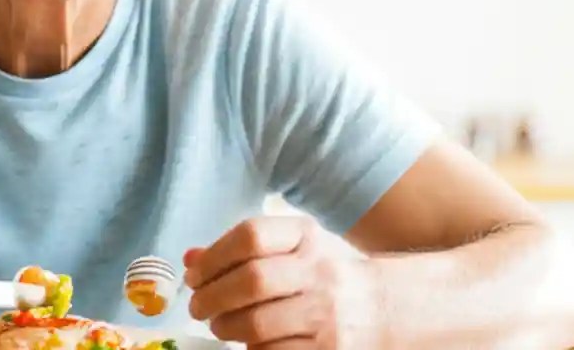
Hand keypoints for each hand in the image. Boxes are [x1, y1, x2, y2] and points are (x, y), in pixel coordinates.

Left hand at [184, 216, 382, 349]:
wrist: (383, 307)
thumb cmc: (322, 274)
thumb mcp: (291, 249)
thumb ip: (241, 251)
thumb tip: (190, 259)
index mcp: (306, 236)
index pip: (251, 235)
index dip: (213, 257)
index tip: (194, 275)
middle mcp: (319, 270)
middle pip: (251, 281)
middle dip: (211, 297)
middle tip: (197, 307)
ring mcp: (326, 312)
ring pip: (257, 324)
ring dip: (226, 328)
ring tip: (220, 326)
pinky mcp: (328, 349)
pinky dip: (251, 349)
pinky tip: (249, 342)